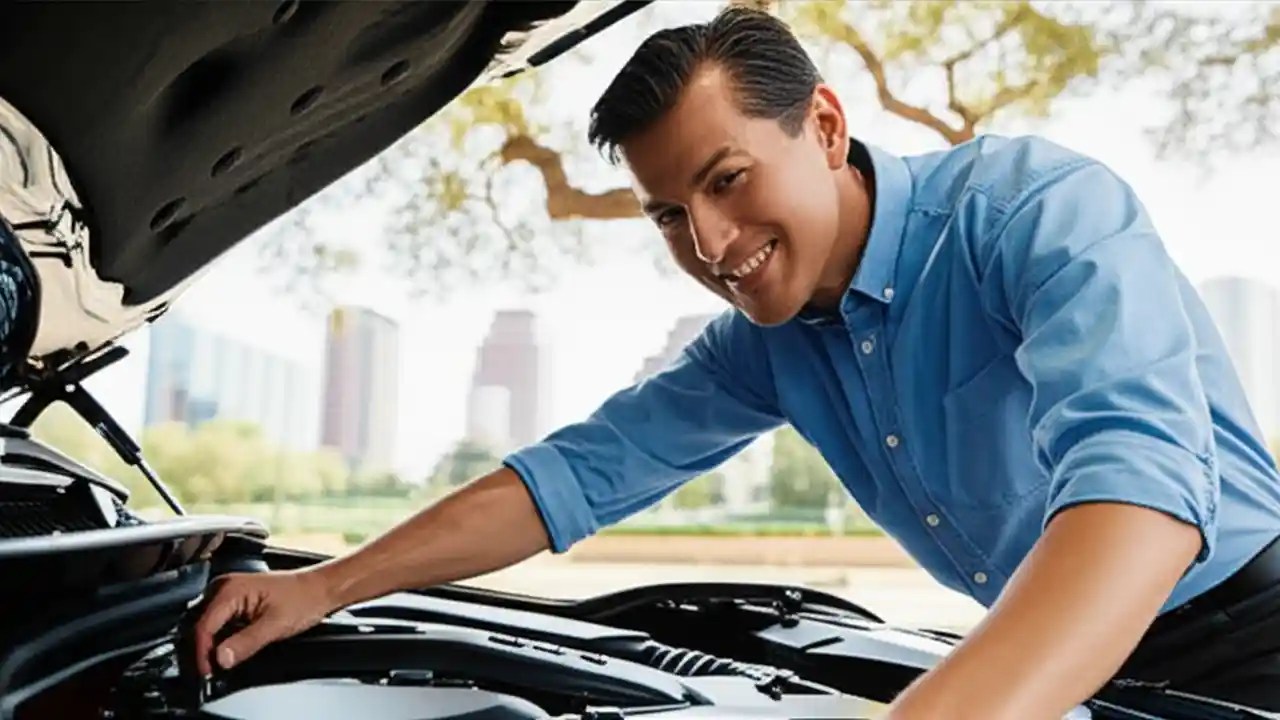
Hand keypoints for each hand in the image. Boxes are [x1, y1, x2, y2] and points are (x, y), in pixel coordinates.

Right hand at [192, 569, 336, 675]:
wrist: (320, 589)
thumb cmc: (304, 598)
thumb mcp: (275, 625)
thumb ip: (245, 643)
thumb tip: (221, 658)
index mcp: (231, 589)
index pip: (204, 626)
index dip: (203, 653)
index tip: (208, 672)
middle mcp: (227, 587)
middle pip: (203, 626)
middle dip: (206, 650)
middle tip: (214, 671)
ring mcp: (231, 593)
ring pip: (211, 626)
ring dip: (215, 645)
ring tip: (224, 662)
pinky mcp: (238, 601)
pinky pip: (222, 623)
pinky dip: (224, 638)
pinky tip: (232, 649)